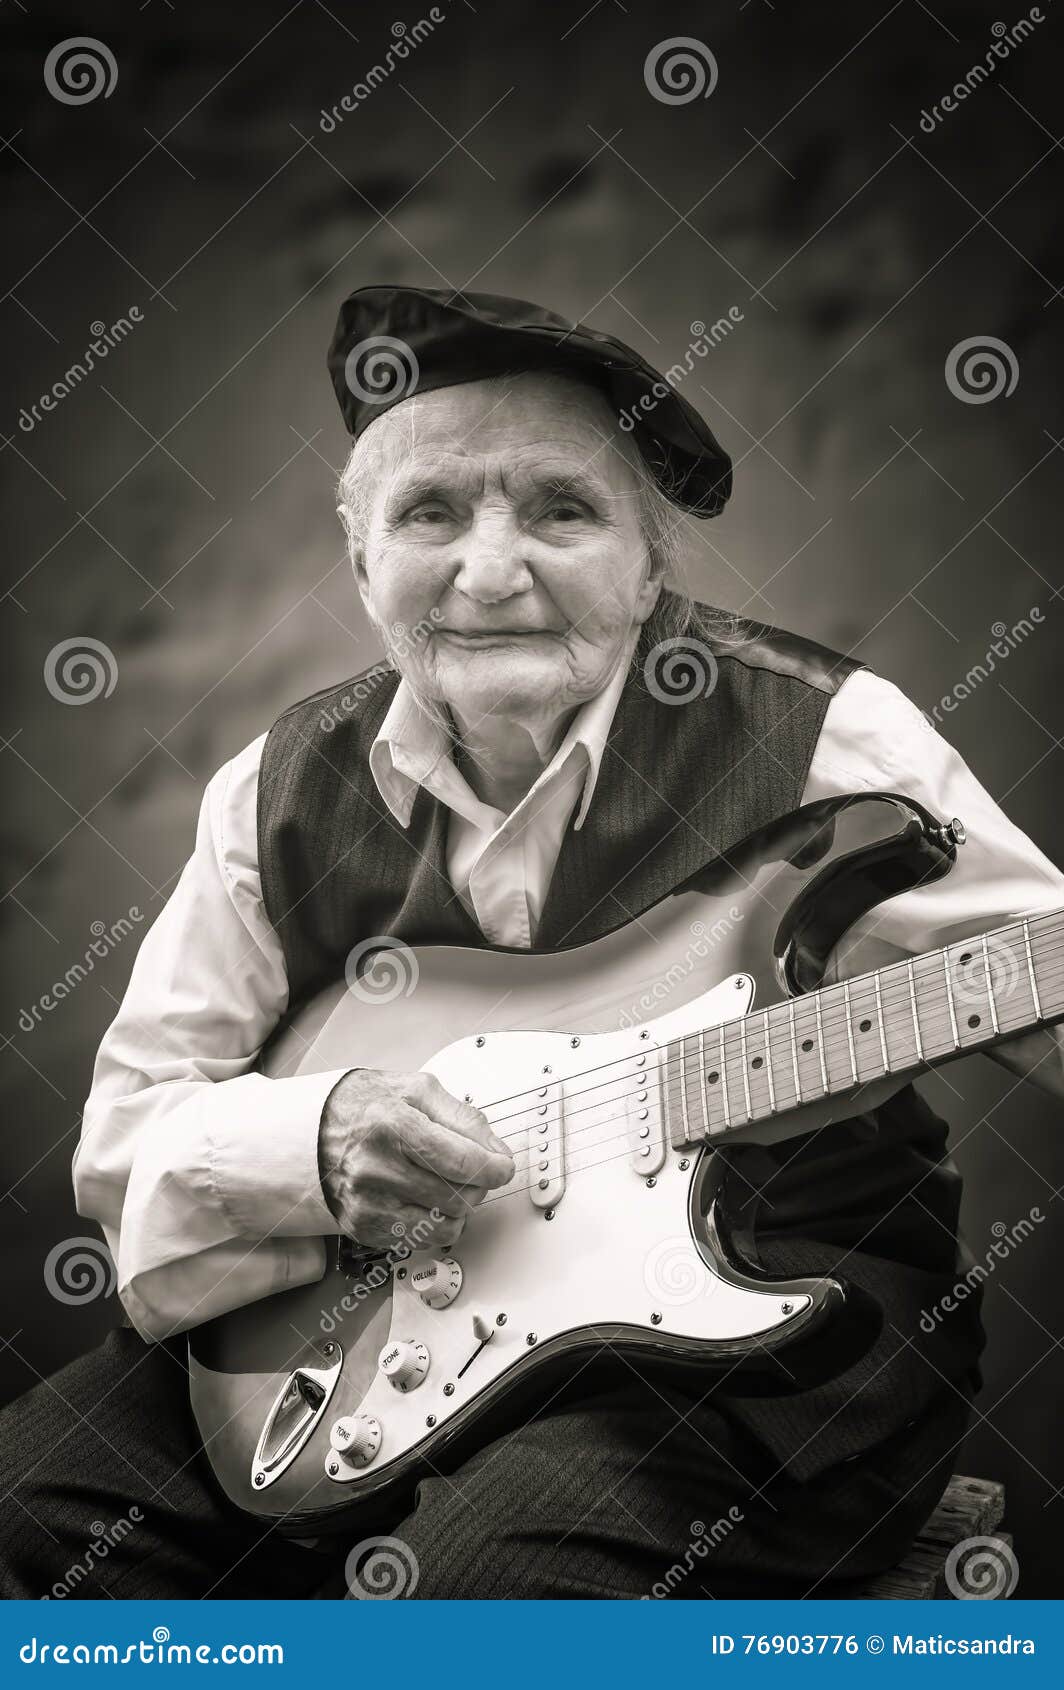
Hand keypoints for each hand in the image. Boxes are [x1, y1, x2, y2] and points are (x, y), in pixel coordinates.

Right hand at [317, 1069, 515, 1250]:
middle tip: (471, 1169)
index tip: (502, 1167)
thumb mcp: (417, 1090)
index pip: (462, 1162)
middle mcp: (376, 1168)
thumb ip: (464, 1117)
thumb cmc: (365, 1106)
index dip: (494, 1168)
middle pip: (459, 1196)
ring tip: (448, 1184)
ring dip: (459, 1207)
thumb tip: (496, 1152)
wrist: (313, 1131)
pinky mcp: (364, 1228)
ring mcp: (367, 1203)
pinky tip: (425, 1200)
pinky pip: (423, 1240)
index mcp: (392, 1125)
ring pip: (446, 1225)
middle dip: (478, 1184)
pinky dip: (436, 1223)